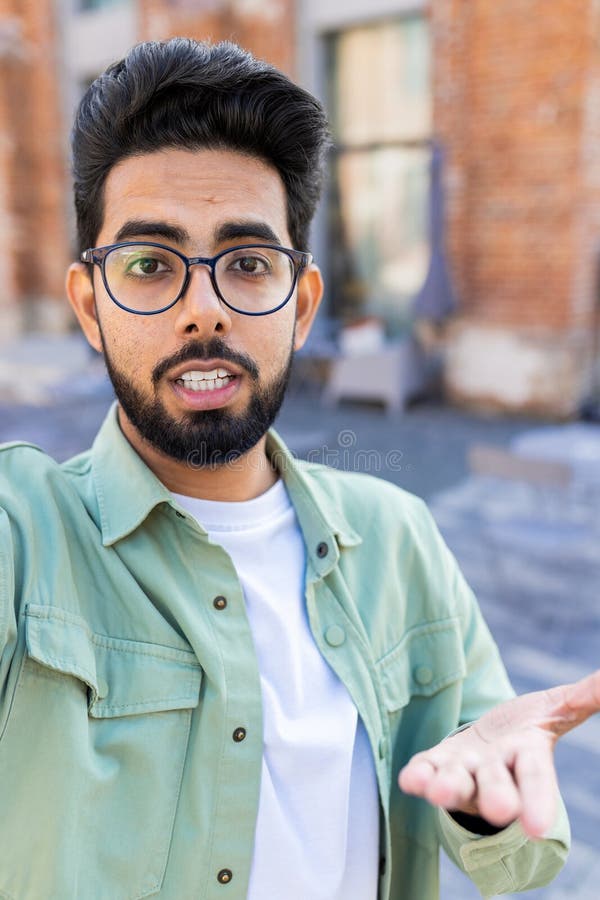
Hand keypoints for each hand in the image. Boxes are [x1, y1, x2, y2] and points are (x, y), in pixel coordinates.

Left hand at [398, 669, 599, 837]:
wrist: (488, 742)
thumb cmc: (525, 730)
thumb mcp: (554, 710)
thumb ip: (583, 698)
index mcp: (527, 758)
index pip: (535, 780)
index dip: (538, 802)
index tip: (538, 828)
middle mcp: (495, 772)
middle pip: (496, 787)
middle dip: (497, 797)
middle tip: (500, 811)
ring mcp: (463, 772)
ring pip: (456, 785)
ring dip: (447, 789)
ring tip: (438, 793)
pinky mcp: (435, 765)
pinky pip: (424, 773)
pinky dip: (417, 777)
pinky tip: (409, 780)